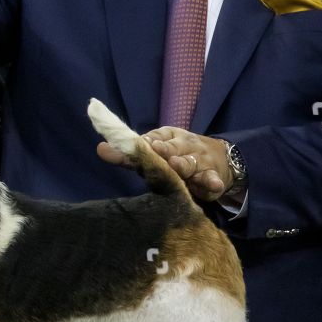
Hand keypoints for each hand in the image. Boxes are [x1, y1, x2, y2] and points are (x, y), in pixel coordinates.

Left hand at [97, 126, 233, 201]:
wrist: (220, 159)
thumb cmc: (178, 154)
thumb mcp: (157, 151)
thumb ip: (131, 155)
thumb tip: (101, 148)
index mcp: (168, 137)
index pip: (153, 139)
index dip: (144, 142)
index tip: (137, 143)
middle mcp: (184, 147)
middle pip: (173, 148)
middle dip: (165, 149)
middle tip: (156, 150)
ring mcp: (199, 163)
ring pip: (191, 163)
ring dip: (184, 164)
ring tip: (176, 165)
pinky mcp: (212, 180)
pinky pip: (213, 181)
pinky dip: (214, 182)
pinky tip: (213, 184)